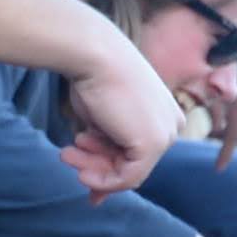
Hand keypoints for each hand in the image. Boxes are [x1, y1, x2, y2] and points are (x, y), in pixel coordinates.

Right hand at [56, 24, 177, 197]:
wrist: (94, 54)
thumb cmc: (94, 77)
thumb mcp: (101, 119)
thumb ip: (103, 146)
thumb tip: (95, 182)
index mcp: (164, 115)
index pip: (138, 153)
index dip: (105, 165)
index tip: (78, 166)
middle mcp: (171, 125)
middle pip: (133, 163)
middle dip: (97, 167)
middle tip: (66, 157)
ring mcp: (166, 135)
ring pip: (128, 173)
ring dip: (93, 171)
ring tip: (66, 155)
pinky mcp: (154, 144)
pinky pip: (128, 178)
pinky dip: (103, 181)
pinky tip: (81, 172)